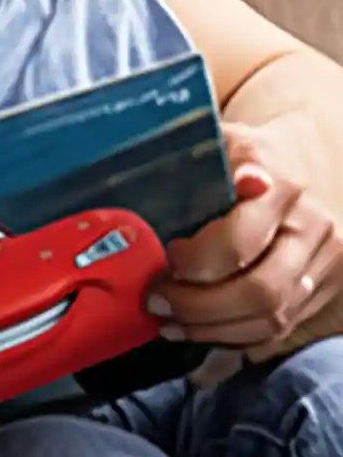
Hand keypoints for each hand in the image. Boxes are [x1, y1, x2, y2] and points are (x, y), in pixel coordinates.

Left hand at [149, 122, 342, 362]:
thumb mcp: (213, 143)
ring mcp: (322, 261)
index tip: (166, 258)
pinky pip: (277, 329)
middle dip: (198, 307)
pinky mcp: (321, 288)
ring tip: (168, 320)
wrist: (290, 161)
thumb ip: (193, 162)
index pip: (239, 242)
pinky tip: (195, 328)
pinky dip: (231, 336)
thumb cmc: (234, 156)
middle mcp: (311, 226)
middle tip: (156, 301)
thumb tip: (184, 183)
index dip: (196, 262)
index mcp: (280, 186)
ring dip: (211, 329)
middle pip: (260, 292)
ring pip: (270, 318)